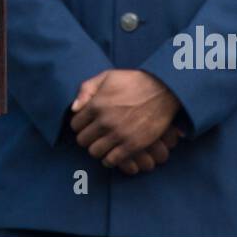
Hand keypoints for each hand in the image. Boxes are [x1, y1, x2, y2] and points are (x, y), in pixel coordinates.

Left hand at [69, 70, 183, 173]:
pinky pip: (112, 160)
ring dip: (97, 149)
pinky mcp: (133, 144)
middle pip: (82, 141)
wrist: (163, 89)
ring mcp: (119, 134)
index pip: (75, 125)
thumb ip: (86, 89)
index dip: (79, 125)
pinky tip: (113, 153)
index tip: (86, 125)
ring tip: (103, 144)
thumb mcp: (107, 76)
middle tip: (94, 135)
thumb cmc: (134, 81)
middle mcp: (105, 121)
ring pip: (94, 152)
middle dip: (86, 138)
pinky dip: (109, 159)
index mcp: (96, 104)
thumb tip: (73, 108)